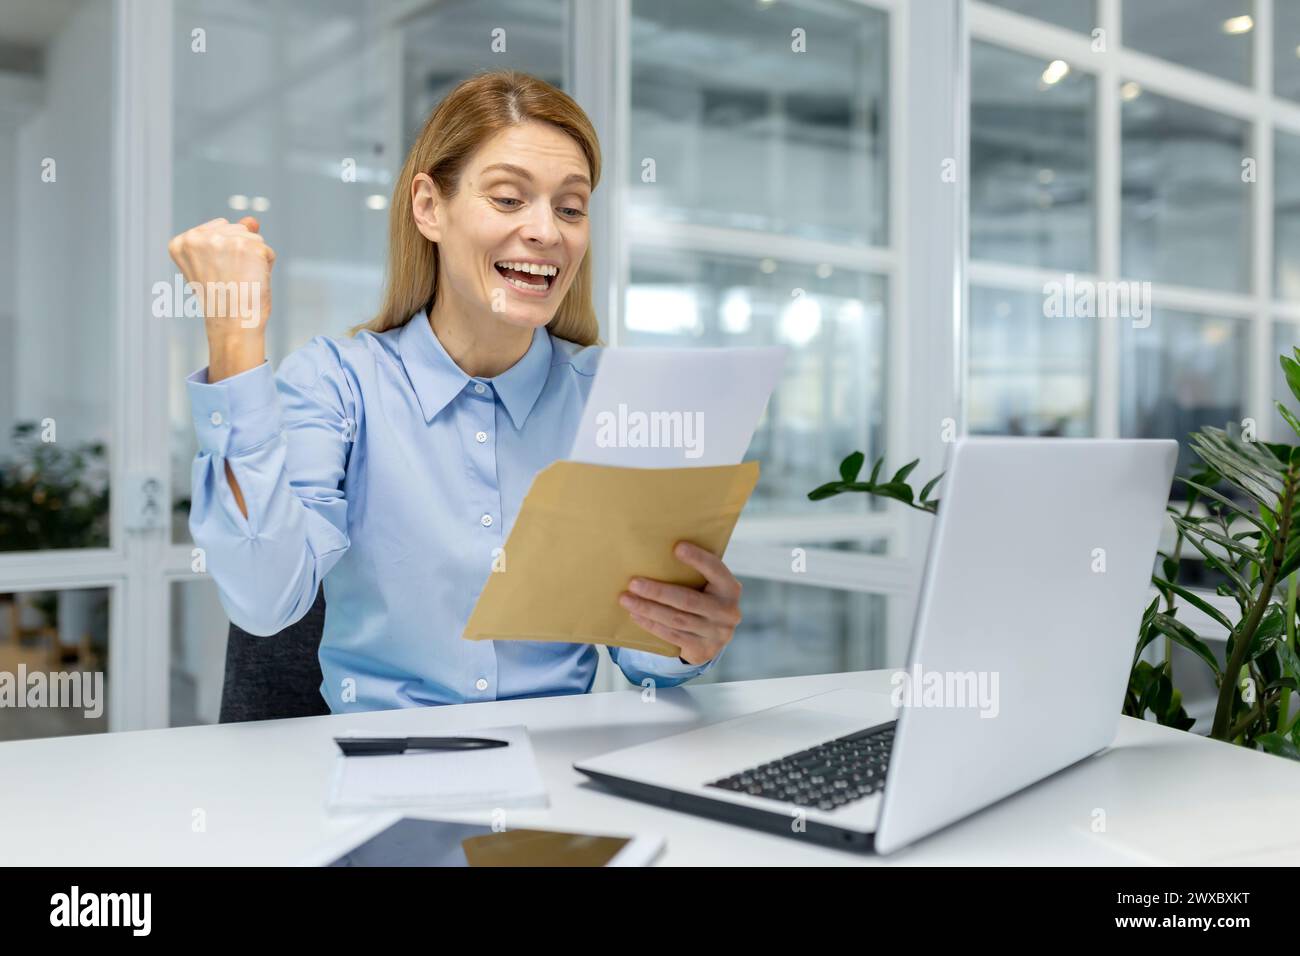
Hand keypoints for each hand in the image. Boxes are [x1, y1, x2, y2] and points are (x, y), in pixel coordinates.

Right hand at [167, 216, 275, 380]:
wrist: (233, 326)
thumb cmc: (224, 300)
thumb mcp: (218, 265)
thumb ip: (231, 237)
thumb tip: (251, 220)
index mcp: (182, 242)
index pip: (218, 229)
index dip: (224, 255)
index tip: (216, 275)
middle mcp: (198, 238)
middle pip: (236, 229)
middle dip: (241, 253)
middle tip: (230, 280)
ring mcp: (223, 240)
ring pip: (253, 238)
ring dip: (254, 260)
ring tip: (240, 281)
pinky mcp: (248, 247)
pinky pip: (267, 251)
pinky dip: (266, 267)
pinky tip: (252, 281)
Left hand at [619, 541, 742, 664]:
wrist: (714, 637)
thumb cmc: (705, 599)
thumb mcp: (709, 586)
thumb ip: (694, 573)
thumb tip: (657, 552)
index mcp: (730, 588)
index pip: (716, 570)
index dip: (698, 559)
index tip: (677, 548)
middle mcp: (727, 611)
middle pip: (688, 600)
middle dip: (658, 592)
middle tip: (633, 583)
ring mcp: (716, 633)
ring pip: (676, 620)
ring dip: (648, 609)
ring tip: (627, 599)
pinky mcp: (702, 649)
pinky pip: (671, 635)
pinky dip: (651, 624)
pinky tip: (635, 615)